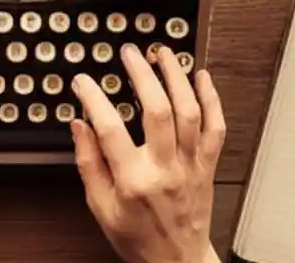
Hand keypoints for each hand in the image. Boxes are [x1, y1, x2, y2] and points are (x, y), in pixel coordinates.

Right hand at [71, 45, 226, 262]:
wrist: (177, 261)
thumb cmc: (137, 237)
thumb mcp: (100, 207)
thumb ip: (88, 164)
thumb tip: (79, 126)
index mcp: (133, 181)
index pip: (110, 129)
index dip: (94, 99)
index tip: (84, 81)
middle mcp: (165, 169)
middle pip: (156, 110)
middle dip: (142, 75)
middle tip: (130, 53)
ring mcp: (190, 165)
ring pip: (189, 112)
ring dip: (177, 77)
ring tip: (164, 54)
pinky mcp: (207, 165)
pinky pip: (216, 127)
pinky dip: (212, 99)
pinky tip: (202, 77)